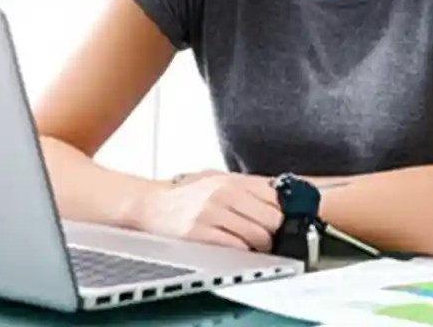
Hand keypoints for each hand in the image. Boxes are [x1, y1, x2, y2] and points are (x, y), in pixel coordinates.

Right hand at [133, 172, 283, 251]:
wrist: (151, 205)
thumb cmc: (186, 195)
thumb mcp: (217, 180)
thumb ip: (246, 186)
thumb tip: (279, 198)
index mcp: (231, 180)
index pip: (275, 197)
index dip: (282, 213)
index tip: (280, 222)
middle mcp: (223, 194)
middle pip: (271, 218)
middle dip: (273, 232)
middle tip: (266, 237)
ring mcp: (211, 214)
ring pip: (257, 236)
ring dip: (259, 247)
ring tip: (250, 246)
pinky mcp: (200, 234)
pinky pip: (235, 248)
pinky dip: (241, 253)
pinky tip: (234, 250)